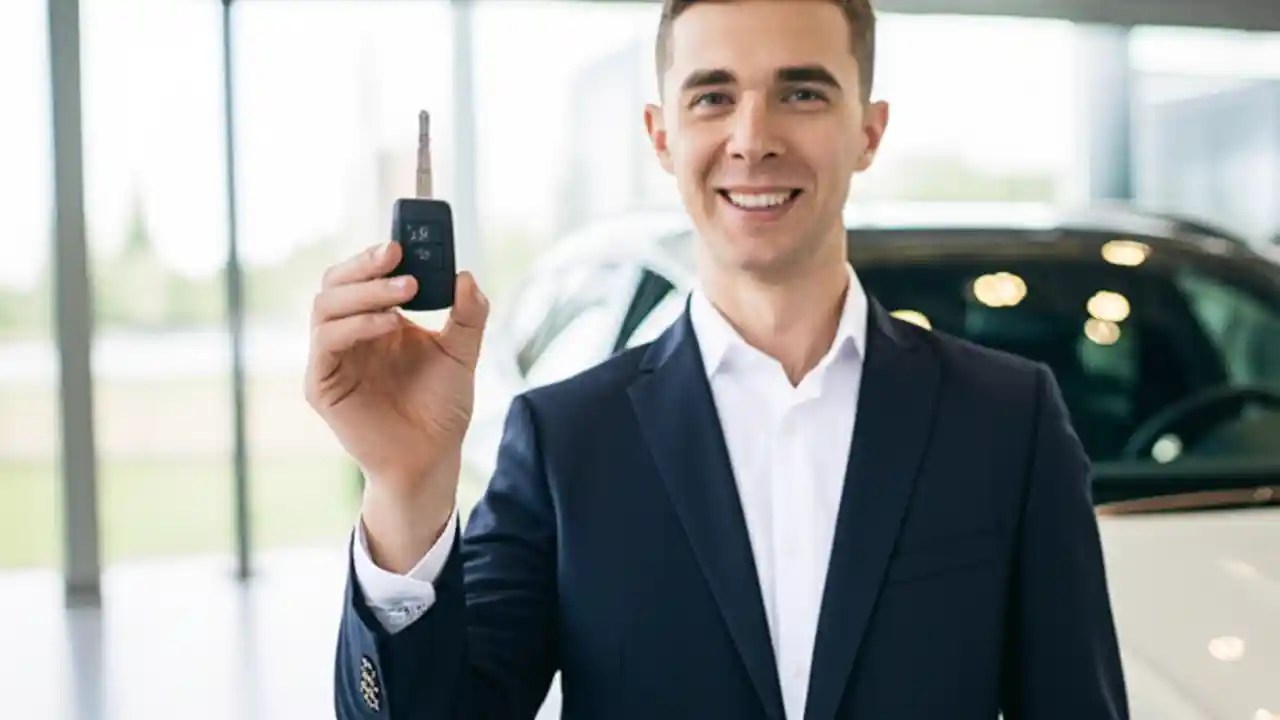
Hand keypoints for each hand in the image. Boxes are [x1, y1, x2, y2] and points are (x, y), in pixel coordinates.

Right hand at [305, 241, 488, 562]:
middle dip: (365, 264)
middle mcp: (349, 333)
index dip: (377, 253)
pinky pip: (326, 343)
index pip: (362, 274)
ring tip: (405, 290)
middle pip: (336, 282)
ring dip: (364, 291)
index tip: (406, 240)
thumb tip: (467, 276)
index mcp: (376, 320)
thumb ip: (468, 315)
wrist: (432, 458)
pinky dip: (355, 325)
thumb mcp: (462, 353)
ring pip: (325, 305)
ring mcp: (332, 358)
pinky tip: (389, 324)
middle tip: (398, 254)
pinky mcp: (322, 385)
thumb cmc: (441, 408)